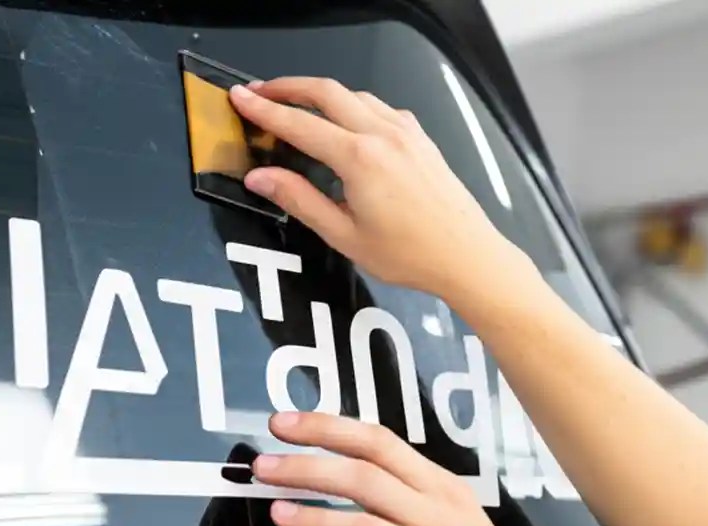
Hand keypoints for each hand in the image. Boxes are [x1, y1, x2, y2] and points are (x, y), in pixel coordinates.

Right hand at [229, 79, 520, 296]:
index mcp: (360, 158)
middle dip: (289, 87)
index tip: (241, 98)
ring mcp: (406, 132)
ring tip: (297, 105)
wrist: (466, 256)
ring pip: (354, 95)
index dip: (264, 110)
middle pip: (326, 92)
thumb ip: (299, 200)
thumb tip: (261, 178)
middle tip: (261, 92)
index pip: (299, 124)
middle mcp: (383, 135)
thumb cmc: (410, 254)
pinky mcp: (420, 138)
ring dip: (321, 94)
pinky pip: (379, 108)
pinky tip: (345, 122)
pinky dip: (353, 105)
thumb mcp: (344, 235)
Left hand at [251, 412, 570, 525]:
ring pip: (361, 481)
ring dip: (307, 472)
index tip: (298, 422)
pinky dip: (318, 519)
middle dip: (317, 431)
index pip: (383, 439)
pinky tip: (288, 517)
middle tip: (275, 428)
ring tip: (266, 473)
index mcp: (445, 488)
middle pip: (370, 447)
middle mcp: (440, 497)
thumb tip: (367, 504)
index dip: (336, 425)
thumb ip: (414, 515)